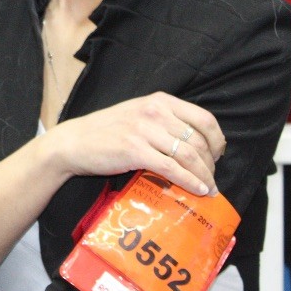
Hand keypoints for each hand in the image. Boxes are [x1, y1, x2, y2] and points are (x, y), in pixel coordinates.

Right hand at [48, 92, 225, 195]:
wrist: (73, 142)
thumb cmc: (105, 131)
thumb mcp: (137, 114)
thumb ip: (164, 120)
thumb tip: (194, 142)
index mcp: (159, 101)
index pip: (203, 118)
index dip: (217, 139)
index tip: (218, 154)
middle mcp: (154, 112)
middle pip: (198, 140)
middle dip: (211, 163)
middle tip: (212, 178)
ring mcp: (144, 131)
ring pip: (189, 156)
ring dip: (204, 175)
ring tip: (208, 188)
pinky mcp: (134, 151)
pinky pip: (172, 168)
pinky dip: (189, 181)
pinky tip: (197, 190)